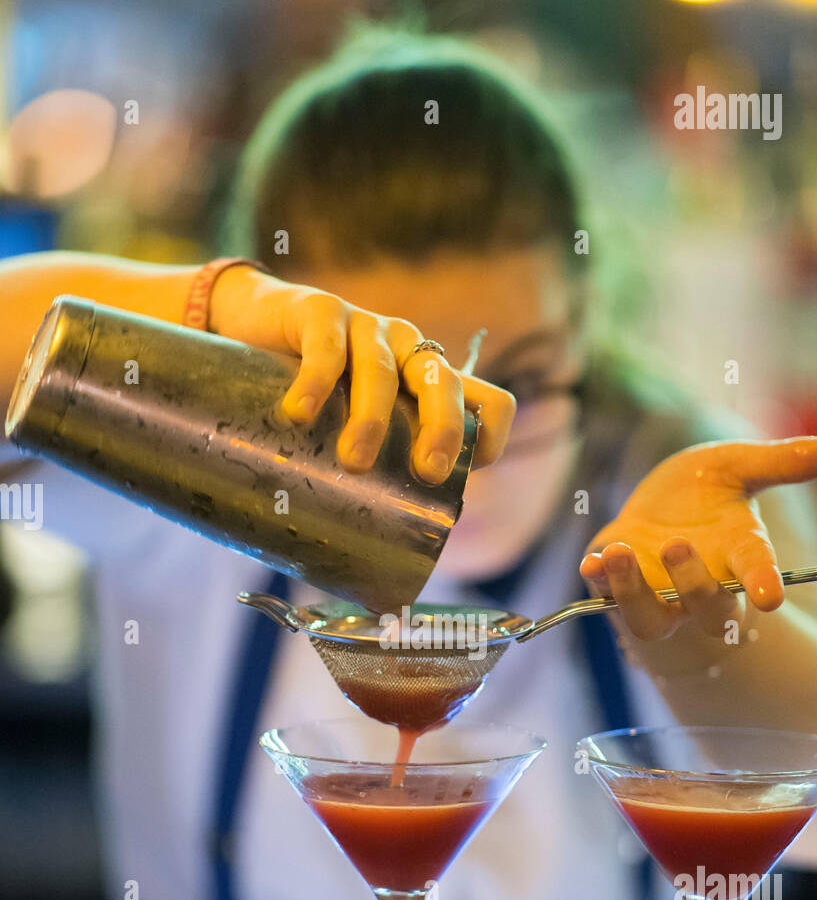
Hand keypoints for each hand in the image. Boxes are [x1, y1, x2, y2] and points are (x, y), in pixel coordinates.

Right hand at [208, 265, 514, 483]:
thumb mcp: (346, 426)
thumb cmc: (308, 393)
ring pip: (382, 370)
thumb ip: (362, 476)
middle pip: (445, 383)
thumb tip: (368, 588)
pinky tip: (300, 413)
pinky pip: (326, 347)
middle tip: (427, 471)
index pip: (490, 401)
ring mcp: (365, 326)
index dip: (490, 438)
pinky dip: (316, 382)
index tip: (459, 478)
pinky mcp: (319, 310)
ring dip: (371, 419)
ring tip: (352, 462)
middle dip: (443, 428)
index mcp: (427, 382)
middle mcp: (407, 350)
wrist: (242, 321)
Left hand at [579, 437, 816, 639]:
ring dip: (633, 590)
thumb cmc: (705, 493)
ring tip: (619, 551)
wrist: (655, 511)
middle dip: (695, 587)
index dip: (764, 583)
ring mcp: (657, 594)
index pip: (757, 572)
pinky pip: (604, 599)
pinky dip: (598, 583)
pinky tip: (590, 563)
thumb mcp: (738, 467)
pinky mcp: (615, 588)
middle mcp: (700, 584)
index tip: (771, 598)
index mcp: (738, 553)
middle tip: (681, 546)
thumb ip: (781, 462)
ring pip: (650, 616)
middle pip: (706, 607)